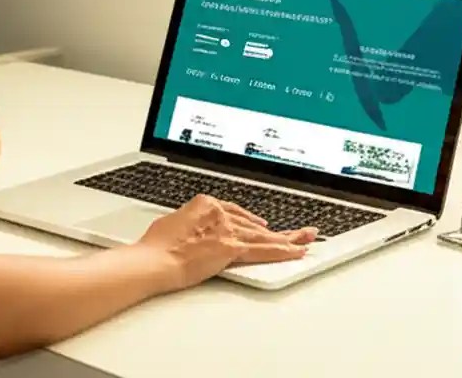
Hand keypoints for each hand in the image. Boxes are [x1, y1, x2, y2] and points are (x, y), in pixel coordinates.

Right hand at [135, 194, 317, 290]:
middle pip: (254, 224)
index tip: (261, 227)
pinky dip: (283, 251)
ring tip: (306, 239)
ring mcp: (228, 230)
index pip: (235, 212)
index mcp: (205, 203)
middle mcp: (219, 214)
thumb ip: (191, 222)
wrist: (155, 260)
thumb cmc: (157, 246)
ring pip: (264, 236)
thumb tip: (194, 230)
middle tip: (300, 231)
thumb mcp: (173, 222)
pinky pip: (264, 250)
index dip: (251, 221)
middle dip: (277, 230)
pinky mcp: (232, 248)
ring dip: (288, 238)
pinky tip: (296, 251)